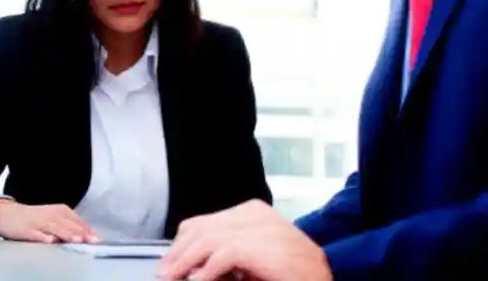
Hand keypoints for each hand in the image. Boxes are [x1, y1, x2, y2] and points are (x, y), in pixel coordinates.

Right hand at [0, 200, 100, 243]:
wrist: (6, 214)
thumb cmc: (33, 218)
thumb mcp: (53, 219)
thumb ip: (68, 227)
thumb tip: (87, 236)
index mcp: (60, 211)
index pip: (77, 221)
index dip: (87, 230)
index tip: (97, 239)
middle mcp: (51, 215)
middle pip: (68, 224)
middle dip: (81, 232)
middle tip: (92, 240)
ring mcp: (38, 222)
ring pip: (55, 228)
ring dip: (67, 234)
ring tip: (77, 240)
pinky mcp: (26, 229)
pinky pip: (37, 234)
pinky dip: (44, 237)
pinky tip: (51, 241)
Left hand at [158, 200, 330, 280]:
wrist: (322, 279)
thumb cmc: (294, 273)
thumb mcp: (254, 258)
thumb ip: (228, 254)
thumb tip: (193, 266)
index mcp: (253, 212)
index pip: (205, 222)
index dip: (183, 243)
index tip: (171, 261)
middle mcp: (256, 215)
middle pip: (202, 228)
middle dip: (179, 252)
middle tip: (165, 272)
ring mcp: (261, 228)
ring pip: (207, 238)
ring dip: (185, 261)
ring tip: (173, 277)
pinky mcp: (263, 246)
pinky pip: (224, 254)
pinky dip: (206, 270)